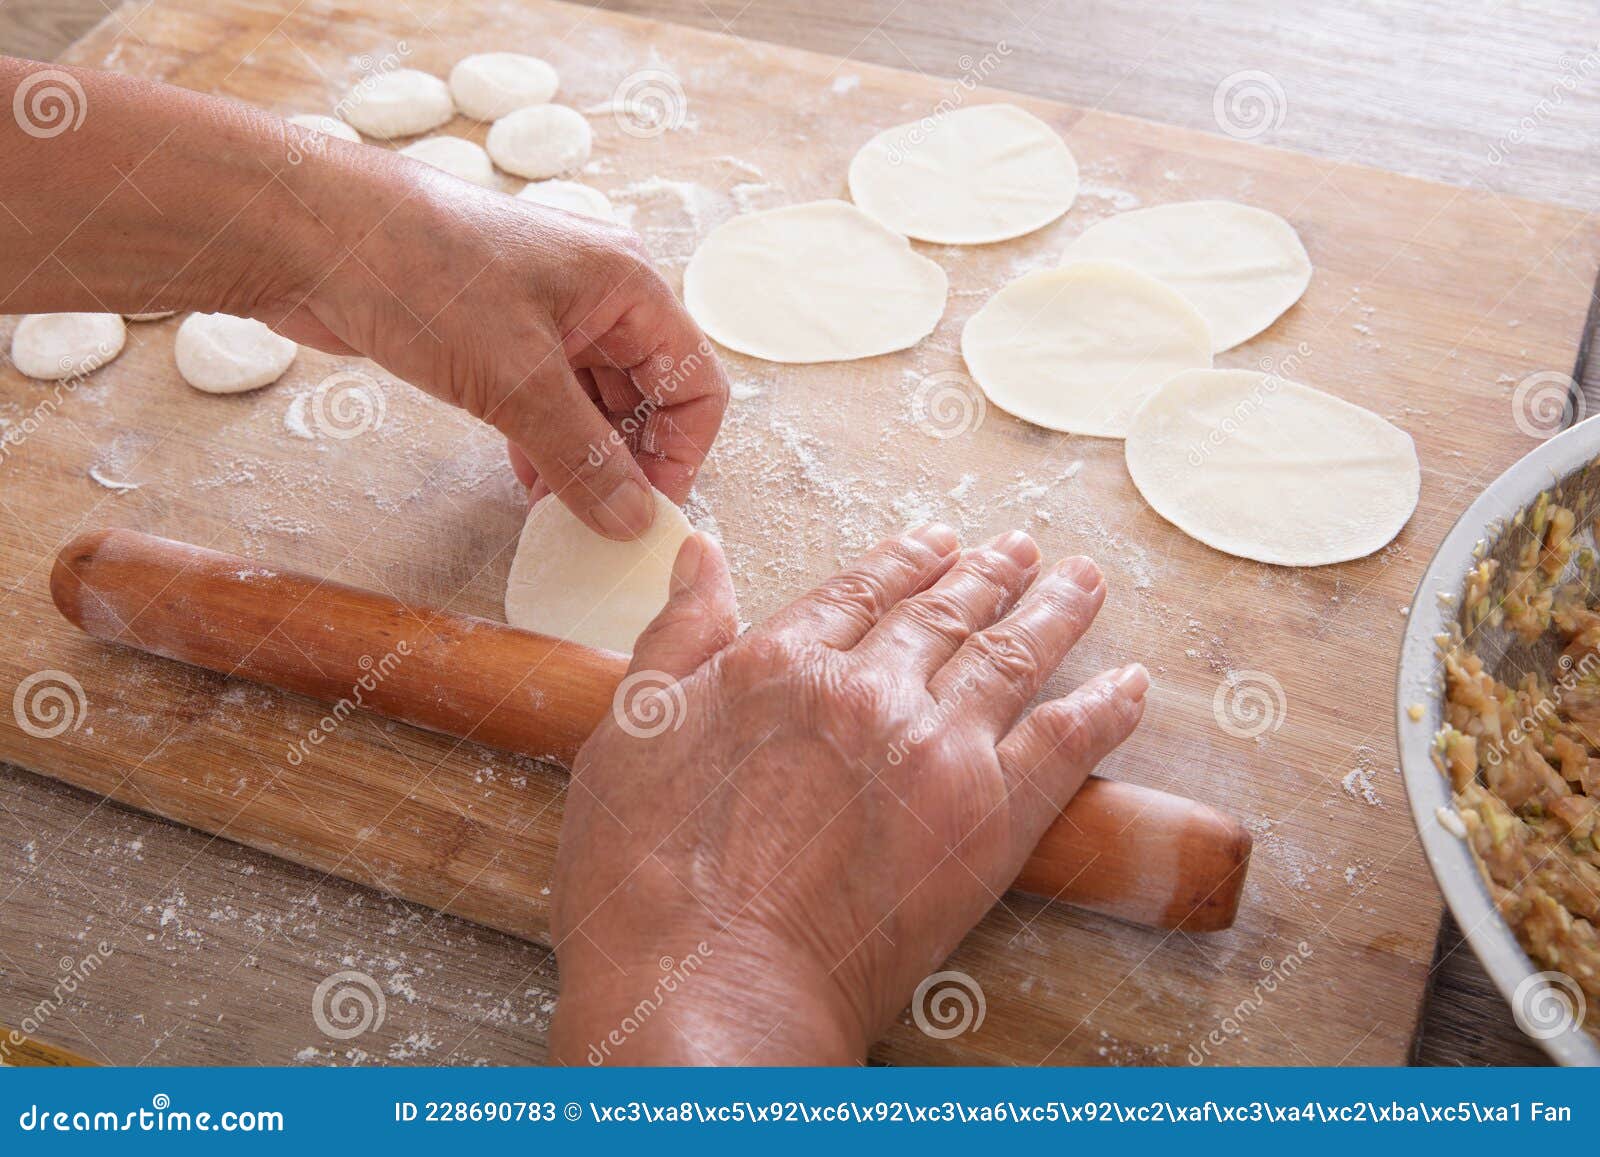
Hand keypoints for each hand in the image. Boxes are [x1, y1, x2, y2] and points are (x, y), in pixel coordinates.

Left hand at [0, 59, 726, 539]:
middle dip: (630, 462)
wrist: (308, 233)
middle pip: (647, 396)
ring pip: (593, 402)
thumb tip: (633, 522)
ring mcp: (544, 312)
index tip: (644, 513)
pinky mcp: (495, 333)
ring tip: (561, 515)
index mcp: (627, 285)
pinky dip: (545, 443)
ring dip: (585, 460)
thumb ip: (583, 457)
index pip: (694, 382)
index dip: (680, 454)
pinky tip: (526, 482)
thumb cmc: (420, 275)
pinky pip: (544, 399)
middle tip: (601, 525)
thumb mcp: (516, 380)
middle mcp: (596, 295)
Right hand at [547, 525, 1147, 1064]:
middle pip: (942, 613)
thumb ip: (676, 638)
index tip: (935, 541)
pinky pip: (1065, 741)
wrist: (710, 987)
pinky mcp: (990, 819)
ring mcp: (936, 748)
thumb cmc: (647, 879)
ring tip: (1083, 580)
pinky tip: (1130, 682)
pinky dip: (1104, 706)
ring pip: (1011, 655)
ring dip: (1053, 611)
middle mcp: (867, 688)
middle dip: (986, 574)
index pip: (858, 591)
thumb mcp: (629, 734)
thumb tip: (702, 556)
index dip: (901, 561)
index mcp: (780, 663)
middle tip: (1019, 548)